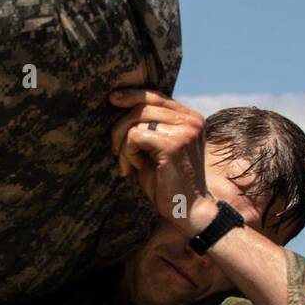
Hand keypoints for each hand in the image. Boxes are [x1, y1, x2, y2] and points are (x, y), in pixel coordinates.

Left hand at [109, 89, 214, 235]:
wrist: (187, 210)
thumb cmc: (167, 184)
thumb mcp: (156, 151)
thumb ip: (148, 130)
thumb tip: (122, 110)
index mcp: (190, 119)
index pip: (157, 96)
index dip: (132, 95)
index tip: (112, 99)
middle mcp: (191, 119)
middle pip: (143, 105)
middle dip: (120, 128)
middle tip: (115, 150)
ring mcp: (185, 129)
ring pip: (136, 119)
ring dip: (123, 144)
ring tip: (129, 164)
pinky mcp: (174, 143)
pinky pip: (135, 136)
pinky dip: (129, 153)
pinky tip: (136, 168)